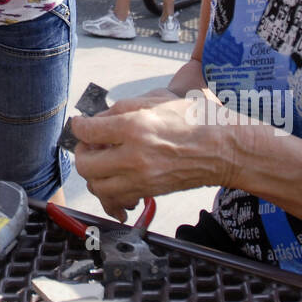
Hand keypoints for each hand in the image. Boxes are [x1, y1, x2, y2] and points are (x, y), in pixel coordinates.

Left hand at [70, 88, 227, 221]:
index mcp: (134, 126)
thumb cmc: (194, 119)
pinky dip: (109, 197)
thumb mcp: (156, 99)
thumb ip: (122, 108)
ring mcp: (141, 178)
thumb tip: (98, 120)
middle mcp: (134, 156)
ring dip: (93, 175)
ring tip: (102, 162)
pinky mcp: (149, 192)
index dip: (78, 126)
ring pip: (96, 187)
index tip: (80, 125)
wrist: (222, 149)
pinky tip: (113, 185)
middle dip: (82, 153)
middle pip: (85, 164)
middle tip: (90, 145)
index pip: (88, 130)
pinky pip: (116, 202)